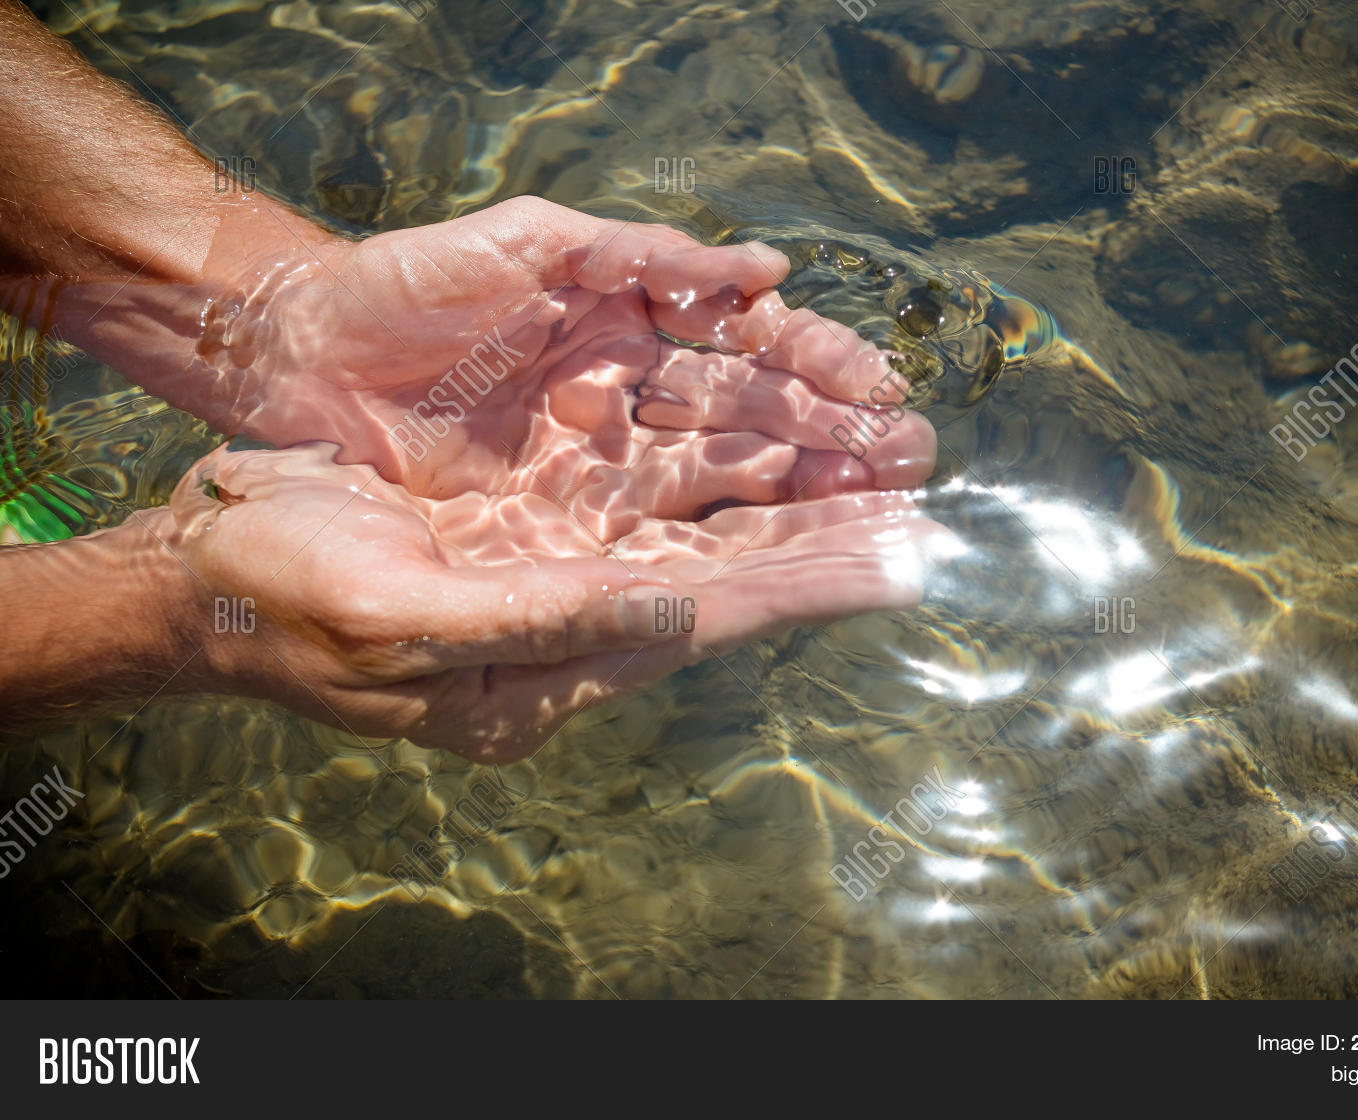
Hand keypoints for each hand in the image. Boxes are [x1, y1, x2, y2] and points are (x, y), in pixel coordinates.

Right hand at [165, 441, 949, 763]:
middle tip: (922, 506)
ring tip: (877, 470)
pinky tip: (767, 446)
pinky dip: (719, 474)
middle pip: (730, 575)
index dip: (806, 586)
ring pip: (701, 529)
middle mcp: (574, 618)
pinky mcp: (536, 521)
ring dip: (788, 500)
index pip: (709, 619)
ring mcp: (559, 566)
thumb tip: (671, 613)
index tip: (902, 560)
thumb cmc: (288, 600)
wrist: (215, 572)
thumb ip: (539, 622)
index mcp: (547, 666)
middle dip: (826, 540)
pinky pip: (651, 497)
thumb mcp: (398, 616)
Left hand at [193, 195, 935, 504]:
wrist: (300, 351)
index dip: (816, 368)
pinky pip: (654, 538)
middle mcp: (628, 396)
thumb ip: (642, 253)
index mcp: (629, 321)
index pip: (745, 346)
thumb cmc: (409, 283)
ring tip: (881, 520)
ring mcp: (598, 465)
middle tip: (913, 466)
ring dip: (801, 501)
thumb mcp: (529, 240)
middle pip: (750, 422)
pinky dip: (723, 550)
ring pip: (719, 484)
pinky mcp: (560, 523)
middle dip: (834, 443)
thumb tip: (765, 270)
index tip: (882, 394)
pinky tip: (786, 562)